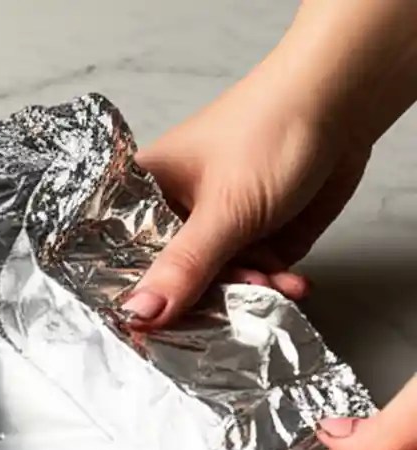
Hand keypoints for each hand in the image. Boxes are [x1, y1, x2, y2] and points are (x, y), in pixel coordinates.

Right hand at [122, 74, 370, 325]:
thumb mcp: (223, 209)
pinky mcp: (258, 238)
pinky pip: (253, 279)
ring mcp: (218, 228)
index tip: (137, 329)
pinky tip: (291, 284)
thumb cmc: (269, 132)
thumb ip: (183, 267)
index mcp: (146, 195)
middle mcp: (176, 214)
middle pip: (167, 279)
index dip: (128, 293)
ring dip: (243, 295)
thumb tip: (136, 315)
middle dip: (196, 301)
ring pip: (214, 284)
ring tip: (271, 286)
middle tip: (217, 317)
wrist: (346, 103)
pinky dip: (272, 287)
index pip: (119, 255)